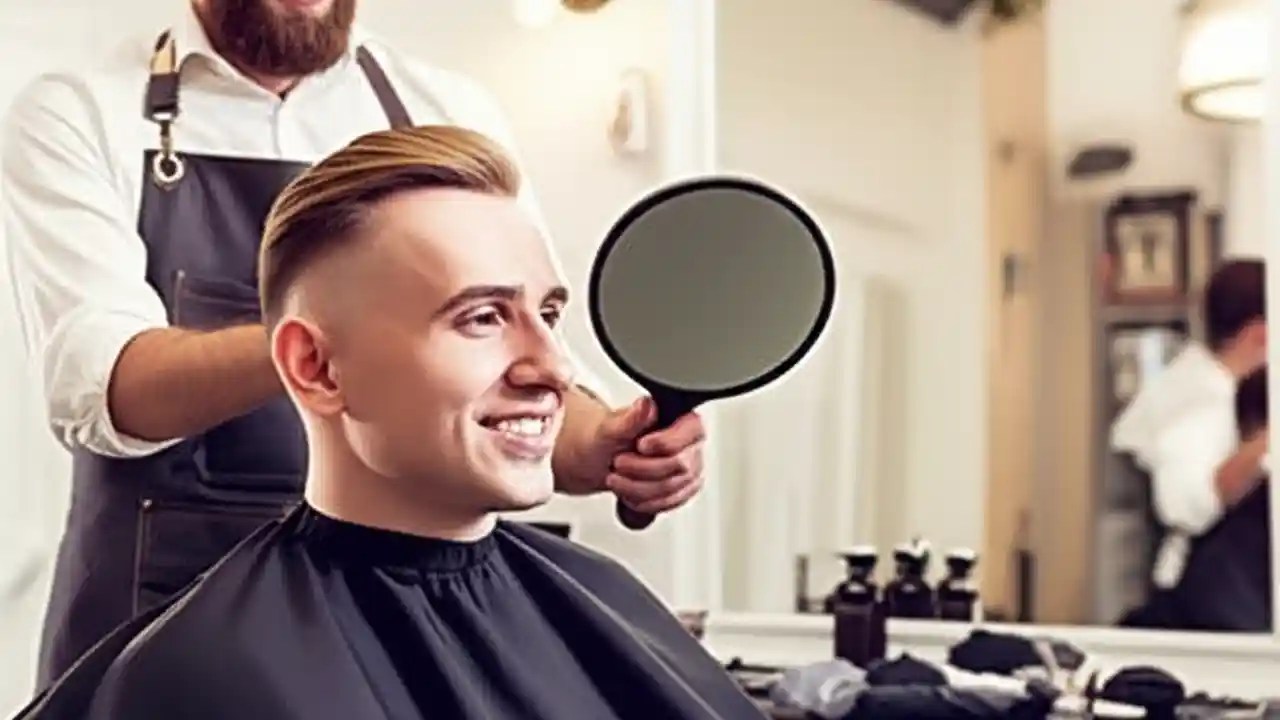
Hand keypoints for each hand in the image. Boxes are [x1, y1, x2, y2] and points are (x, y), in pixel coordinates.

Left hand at [596, 397, 706, 515]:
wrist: (604, 458)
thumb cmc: (613, 438)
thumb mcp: (613, 426)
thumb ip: (630, 419)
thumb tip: (645, 405)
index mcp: (683, 420)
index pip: (688, 432)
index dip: (663, 443)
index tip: (640, 445)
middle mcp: (692, 445)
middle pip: (678, 464)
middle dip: (641, 468)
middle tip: (618, 462)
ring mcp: (690, 470)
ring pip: (670, 487)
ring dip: (636, 487)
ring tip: (616, 479)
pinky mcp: (682, 491)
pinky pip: (668, 503)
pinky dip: (643, 502)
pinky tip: (628, 493)